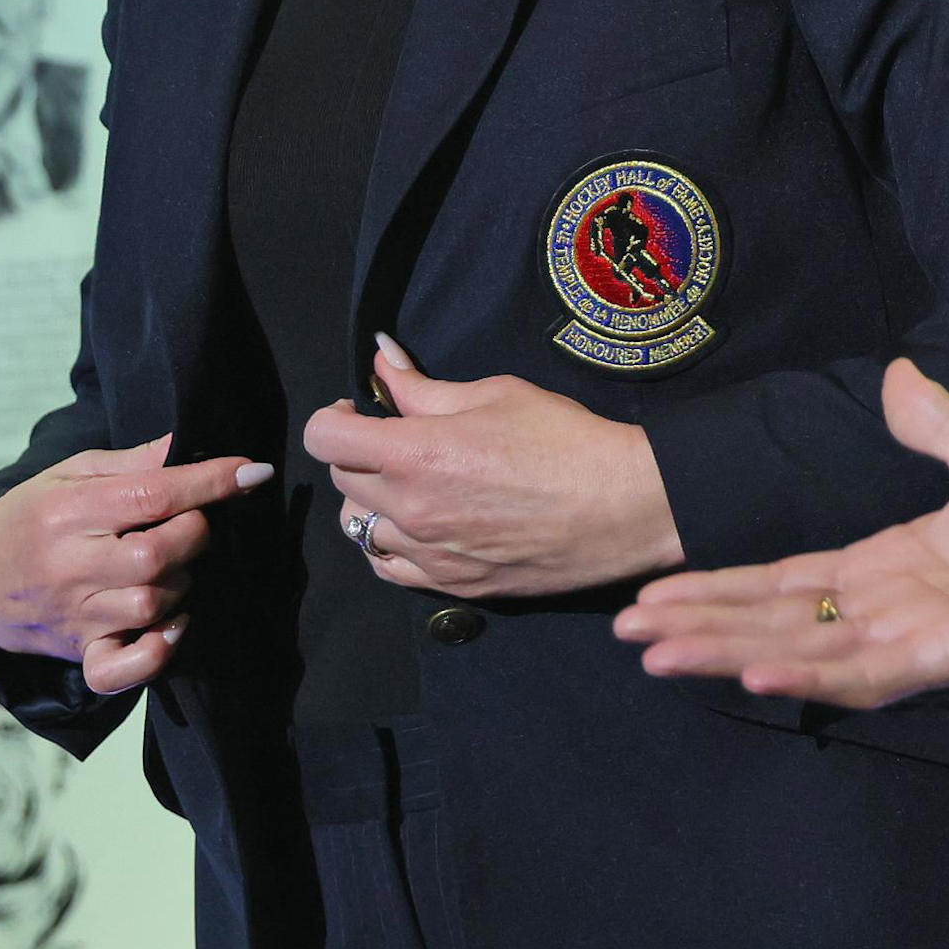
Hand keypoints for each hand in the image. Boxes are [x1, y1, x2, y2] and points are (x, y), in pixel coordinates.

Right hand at [0, 436, 270, 695]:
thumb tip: (186, 444)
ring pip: (151, 605)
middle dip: (193, 534)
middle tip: (188, 525)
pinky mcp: (83, 653)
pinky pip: (123, 670)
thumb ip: (131, 462)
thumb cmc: (33, 516)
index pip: (149, 495)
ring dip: (180, 584)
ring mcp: (77, 614)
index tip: (253, 472)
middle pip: (156, 555)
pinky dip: (156, 653)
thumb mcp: (70, 473)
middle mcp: (70, 565)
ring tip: (169, 566)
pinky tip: (171, 626)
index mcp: (68, 511)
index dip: (209, 482)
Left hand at [304, 337, 680, 601]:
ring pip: (360, 529)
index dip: (333, 416)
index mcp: (415, 455)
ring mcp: (431, 555)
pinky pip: (390, 568)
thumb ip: (424, 387)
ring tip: (406, 484)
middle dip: (356, 453)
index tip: (359, 409)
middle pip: (341, 481)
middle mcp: (412, 510)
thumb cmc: (566, 441)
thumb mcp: (494, 394)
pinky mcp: (454, 585)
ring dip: (370, 501)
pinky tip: (418, 525)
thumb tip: (383, 364)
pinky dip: (390, 545)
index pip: (324, 439)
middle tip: (392, 439)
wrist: (624, 507)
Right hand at [614, 361, 948, 703]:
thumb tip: (897, 375)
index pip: (782, 582)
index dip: (718, 587)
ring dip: (727, 653)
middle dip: (699, 625)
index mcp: (887, 564)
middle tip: (629, 633)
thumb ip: (933, 422)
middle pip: (769, 621)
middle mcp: (885, 609)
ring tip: (660, 654)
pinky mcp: (945, 659)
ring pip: (796, 653)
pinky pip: (861, 676)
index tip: (657, 592)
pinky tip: (753, 676)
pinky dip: (805, 678)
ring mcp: (910, 639)